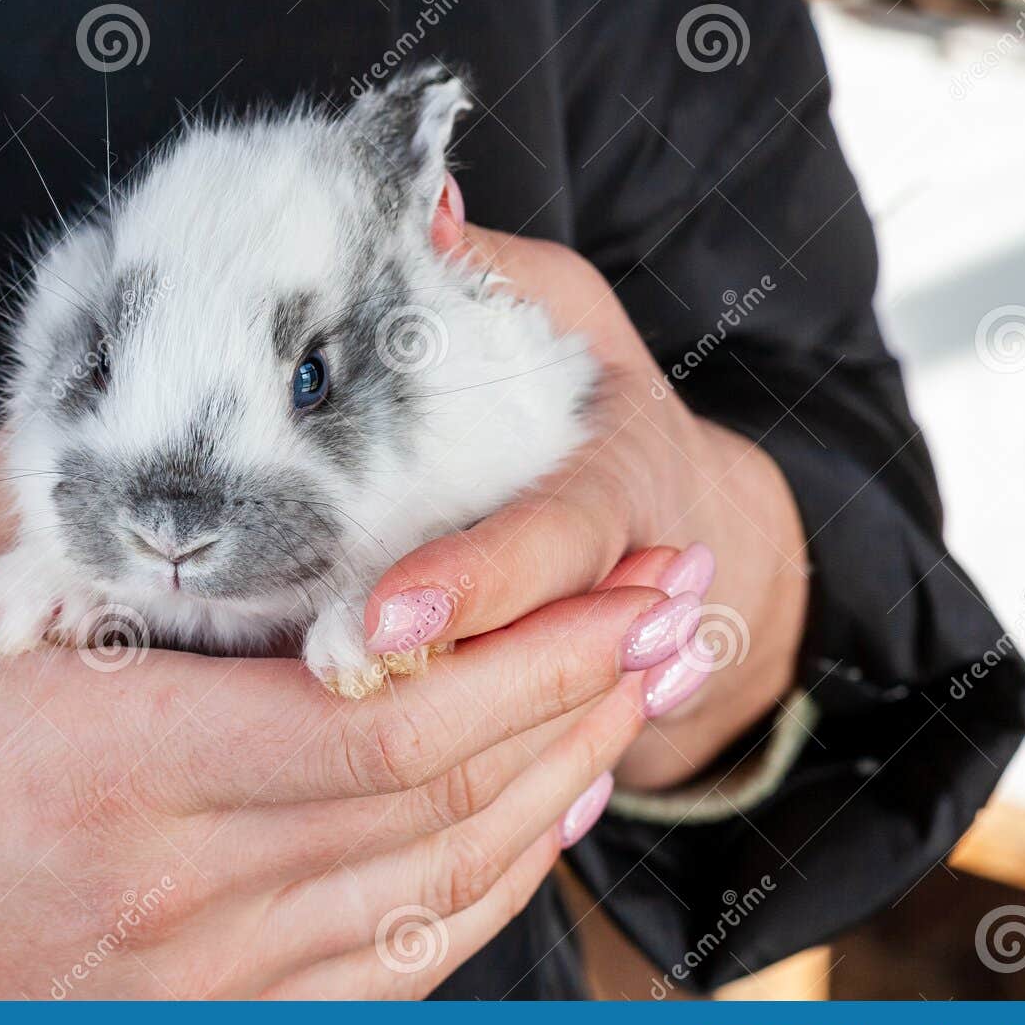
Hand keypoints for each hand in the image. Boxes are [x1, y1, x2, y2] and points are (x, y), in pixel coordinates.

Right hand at [0, 439, 670, 998]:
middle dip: (586, 700)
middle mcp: (172, 892)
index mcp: (105, 768)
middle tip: (679, 616)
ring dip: (555, 794)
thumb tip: (147, 410)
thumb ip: (39, 497)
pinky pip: (379, 975)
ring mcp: (189, 982)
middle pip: (442, 802)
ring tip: (638, 705)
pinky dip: (479, 898)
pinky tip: (532, 830)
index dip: (536, 655)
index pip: (387, 720)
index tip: (627, 583)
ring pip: (433, 896)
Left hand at [382, 191, 808, 788]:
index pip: (557, 538)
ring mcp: (608, 653)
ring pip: (539, 718)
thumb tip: (418, 201)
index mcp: (620, 480)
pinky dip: (467, 781)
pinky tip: (368, 823)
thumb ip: (491, 275)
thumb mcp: (561, 313)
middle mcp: (628, 579)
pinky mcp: (562, 701)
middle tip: (347, 702)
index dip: (477, 584)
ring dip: (461, 757)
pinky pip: (518, 747)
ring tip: (343, 793)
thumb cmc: (589, 397)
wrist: (680, 519)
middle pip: (552, 652)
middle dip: (457, 685)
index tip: (382, 621)